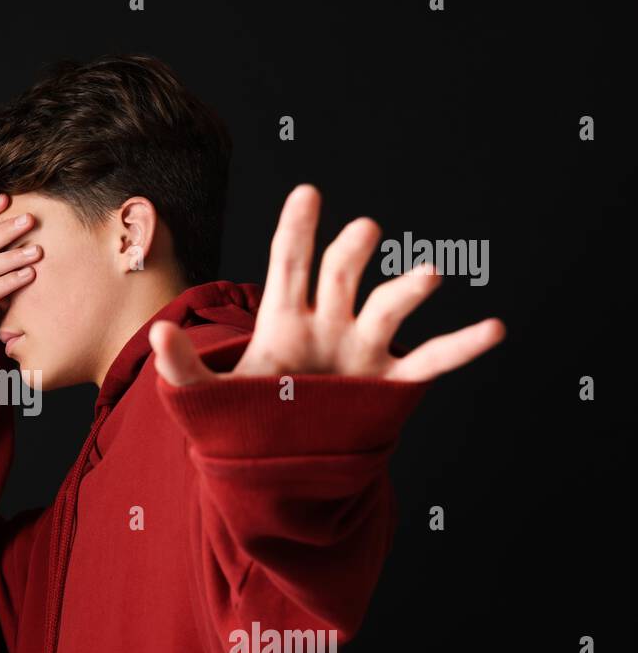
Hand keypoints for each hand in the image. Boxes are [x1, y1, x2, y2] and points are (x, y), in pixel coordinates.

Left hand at [150, 184, 505, 385]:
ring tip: (430, 273)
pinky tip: (494, 328)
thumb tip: (157, 332)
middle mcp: (328, 323)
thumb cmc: (243, 417)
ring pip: (388, 310)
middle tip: (365, 230)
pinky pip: (431, 361)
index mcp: (282, 319)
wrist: (277, 460)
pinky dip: (462, 346)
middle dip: (351, 253)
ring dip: (408, 291)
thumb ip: (180, 368)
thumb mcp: (203, 397)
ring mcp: (362, 350)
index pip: (288, 266)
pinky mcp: (389, 384)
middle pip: (341, 276)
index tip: (308, 192)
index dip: (296, 232)